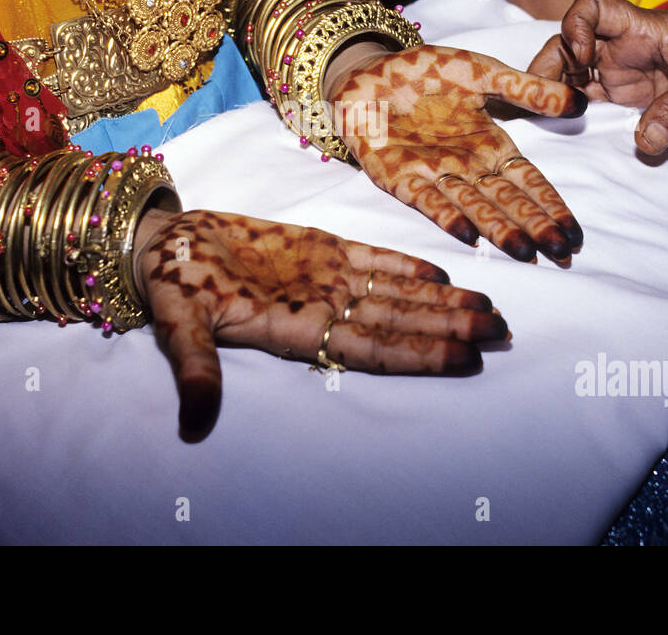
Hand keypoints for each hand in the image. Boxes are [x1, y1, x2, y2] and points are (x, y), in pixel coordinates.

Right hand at [134, 208, 505, 439]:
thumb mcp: (178, 325)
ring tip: (491, 308)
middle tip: (505, 332)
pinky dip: (406, 265)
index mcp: (297, 330)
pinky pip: (371, 259)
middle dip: (451, 328)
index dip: (420, 354)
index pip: (372, 348)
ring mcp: (322, 279)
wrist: (162, 242)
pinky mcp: (316, 247)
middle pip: (399, 322)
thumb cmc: (169, 284)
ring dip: (442, 302)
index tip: (467, 358)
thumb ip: (195, 369)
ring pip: (395, 293)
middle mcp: (321, 309)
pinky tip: (442, 274)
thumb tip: (195, 424)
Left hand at [327, 44, 586, 263]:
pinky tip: (466, 234)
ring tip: (524, 251)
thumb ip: (527, 89)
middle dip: (534, 227)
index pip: (527, 182)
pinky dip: (447, 216)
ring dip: (498, 230)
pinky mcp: (398, 176)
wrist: (371, 70)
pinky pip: (426, 199)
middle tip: (561, 253)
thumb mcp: (484, 73)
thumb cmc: (428, 73)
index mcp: (489, 146)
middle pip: (507, 202)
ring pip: (473, 207)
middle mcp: (466, 168)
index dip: (550, 206)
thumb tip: (580, 100)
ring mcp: (433, 174)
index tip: (574, 232)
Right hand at [529, 0, 667, 155]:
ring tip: (535, 120)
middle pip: (566, 44)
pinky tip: (554, 129)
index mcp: (641, 28)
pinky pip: (582, 97)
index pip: (592, 6)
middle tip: (536, 103)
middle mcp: (619, 45)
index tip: (582, 55)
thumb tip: (645, 142)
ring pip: (566, 72)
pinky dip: (564, 110)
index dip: (575, 24)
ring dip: (548, 92)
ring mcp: (616, 69)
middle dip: (545, 68)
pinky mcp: (619, 92)